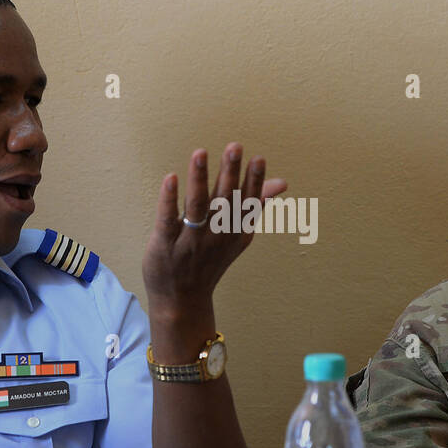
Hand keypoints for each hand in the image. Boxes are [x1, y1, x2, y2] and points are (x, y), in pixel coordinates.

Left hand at [142, 143, 285, 320]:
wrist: (182, 300)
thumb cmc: (210, 259)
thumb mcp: (237, 235)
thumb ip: (256, 204)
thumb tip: (282, 182)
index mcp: (235, 232)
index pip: (246, 203)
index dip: (253, 181)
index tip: (257, 158)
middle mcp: (216, 236)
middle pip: (224, 201)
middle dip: (229, 174)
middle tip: (234, 147)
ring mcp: (190, 241)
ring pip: (196, 206)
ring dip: (199, 179)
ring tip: (200, 153)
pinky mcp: (165, 244)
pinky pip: (167, 219)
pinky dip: (169, 199)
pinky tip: (170, 178)